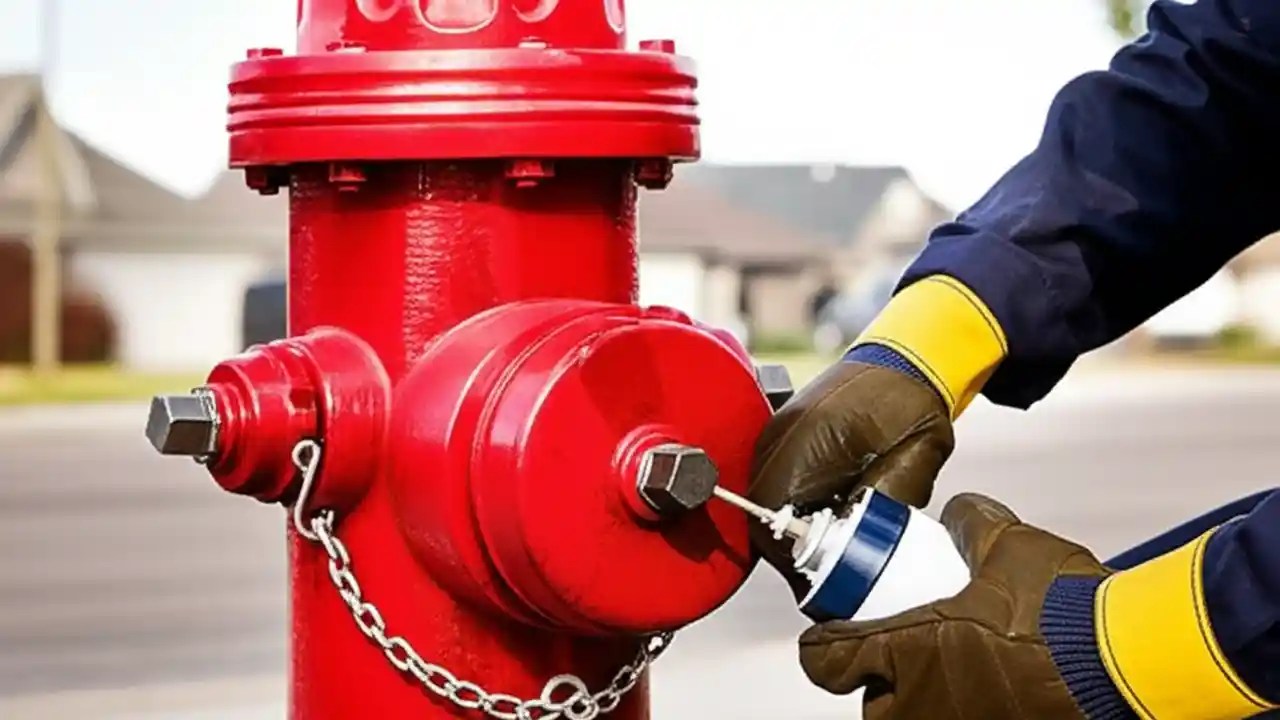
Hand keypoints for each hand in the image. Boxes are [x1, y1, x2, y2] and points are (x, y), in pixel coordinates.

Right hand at [747, 361, 953, 594]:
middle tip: (830, 560)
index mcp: (806, 441)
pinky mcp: (780, 434)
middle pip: (759, 513)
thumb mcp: (914, 462)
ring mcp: (774, 433)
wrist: (907, 359)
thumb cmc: (912, 405)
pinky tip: (827, 505)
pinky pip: (772, 481)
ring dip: (792, 523)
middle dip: (792, 543)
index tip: (822, 574)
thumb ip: (884, 508)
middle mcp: (778, 436)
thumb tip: (859, 553)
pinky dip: (793, 502)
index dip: (793, 555)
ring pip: (763, 499)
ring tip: (832, 530)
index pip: (770, 519)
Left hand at [800, 493, 1108, 719]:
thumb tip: (961, 516)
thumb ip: (970, 525)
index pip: (827, 660)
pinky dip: (964, 711)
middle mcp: (920, 702)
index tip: (832, 636)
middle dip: (881, 680)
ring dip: (920, 700)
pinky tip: (989, 690)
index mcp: (905, 649)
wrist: (1124, 662)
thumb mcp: (1006, 544)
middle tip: (902, 653)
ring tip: (947, 674)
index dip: (826, 645)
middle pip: (871, 703)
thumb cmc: (1062, 612)